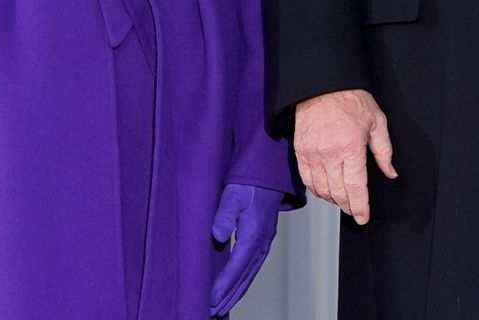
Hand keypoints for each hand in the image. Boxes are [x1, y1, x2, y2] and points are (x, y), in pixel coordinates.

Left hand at [210, 183, 283, 316]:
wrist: (269, 172)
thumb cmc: (249, 182)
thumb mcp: (233, 194)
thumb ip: (223, 214)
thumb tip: (215, 235)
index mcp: (254, 234)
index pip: (236, 266)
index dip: (223, 285)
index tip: (209, 300)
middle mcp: (262, 242)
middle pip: (244, 277)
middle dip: (228, 296)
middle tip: (212, 312)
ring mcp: (264, 242)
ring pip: (250, 275)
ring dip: (236, 293)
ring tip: (221, 308)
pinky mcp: (263, 240)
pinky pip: (252, 268)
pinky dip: (243, 282)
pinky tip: (236, 288)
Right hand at [293, 88, 397, 225]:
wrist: (323, 86)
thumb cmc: (352, 100)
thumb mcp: (377, 122)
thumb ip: (384, 151)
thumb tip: (390, 172)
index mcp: (351, 147)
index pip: (356, 187)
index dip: (360, 207)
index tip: (363, 217)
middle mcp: (330, 154)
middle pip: (339, 192)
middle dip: (349, 206)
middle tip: (355, 210)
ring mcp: (313, 154)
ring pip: (322, 190)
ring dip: (333, 199)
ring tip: (343, 200)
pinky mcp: (300, 152)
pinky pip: (307, 180)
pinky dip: (317, 190)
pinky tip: (325, 190)